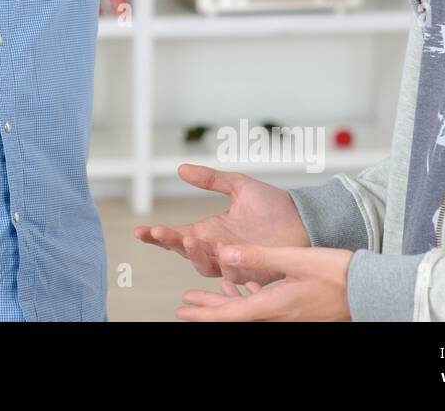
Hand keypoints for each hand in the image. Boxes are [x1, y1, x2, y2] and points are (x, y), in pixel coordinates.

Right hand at [133, 163, 311, 283]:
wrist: (305, 220)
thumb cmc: (274, 205)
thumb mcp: (238, 185)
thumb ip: (210, 179)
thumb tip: (181, 169)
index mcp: (209, 231)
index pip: (176, 237)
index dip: (157, 237)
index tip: (139, 232)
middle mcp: (217, 249)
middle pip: (184, 252)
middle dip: (169, 242)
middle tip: (158, 232)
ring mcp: (233, 263)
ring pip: (204, 265)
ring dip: (193, 253)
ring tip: (188, 237)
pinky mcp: (250, 272)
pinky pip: (230, 274)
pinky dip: (221, 266)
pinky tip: (216, 252)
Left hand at [175, 245, 353, 321]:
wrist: (373, 290)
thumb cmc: (339, 274)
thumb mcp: (295, 259)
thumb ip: (258, 256)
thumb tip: (224, 255)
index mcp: (275, 306)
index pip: (230, 314)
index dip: (204, 312)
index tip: (183, 310)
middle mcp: (279, 315)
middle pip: (235, 316)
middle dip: (209, 310)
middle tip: (185, 306)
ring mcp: (290, 314)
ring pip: (249, 311)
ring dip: (227, 303)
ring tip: (208, 296)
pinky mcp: (299, 309)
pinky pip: (266, 307)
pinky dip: (250, 298)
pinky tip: (245, 286)